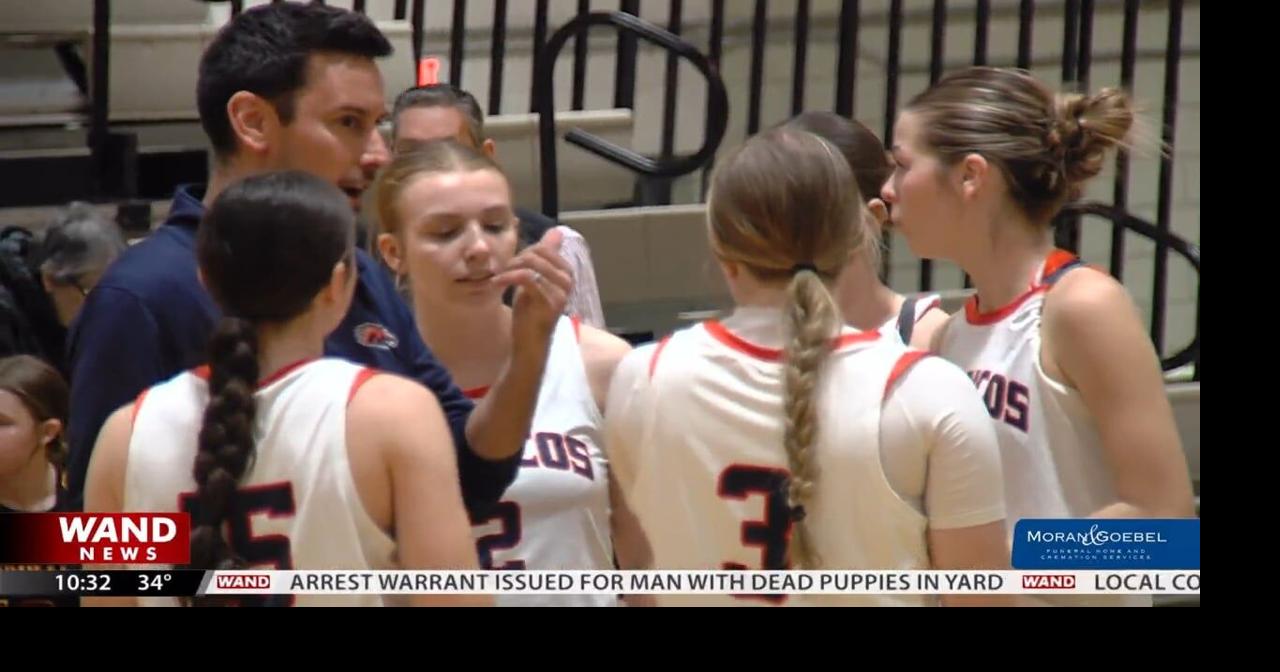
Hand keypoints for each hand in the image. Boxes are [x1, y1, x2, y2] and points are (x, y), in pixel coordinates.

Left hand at [492, 227, 572, 345]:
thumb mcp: (535, 281)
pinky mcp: (549, 303)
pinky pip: (527, 277)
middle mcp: (568, 281)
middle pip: (539, 253)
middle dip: (517, 258)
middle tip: (503, 270)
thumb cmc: (531, 314)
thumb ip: (543, 258)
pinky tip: (497, 283)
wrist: (529, 345)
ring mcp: (560, 292)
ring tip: (499, 277)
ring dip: (510, 267)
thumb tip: (556, 231)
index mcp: (566, 274)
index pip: (545, 248)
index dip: (524, 253)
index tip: (511, 265)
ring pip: (532, 264)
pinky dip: (508, 277)